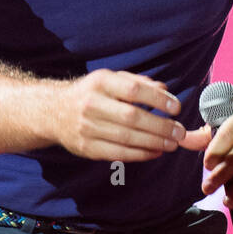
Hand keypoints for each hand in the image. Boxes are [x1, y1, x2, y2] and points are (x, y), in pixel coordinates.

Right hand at [52, 69, 187, 161]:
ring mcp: (87, 128)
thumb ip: (137, 82)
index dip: (158, 99)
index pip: (133, 90)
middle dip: (160, 126)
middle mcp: (91, 104)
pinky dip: (140, 154)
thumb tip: (164, 89)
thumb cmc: (91, 93)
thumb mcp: (110, 79)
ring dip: (154, 143)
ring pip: (127, 138)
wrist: (53, 112)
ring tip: (172, 144)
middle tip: (179, 132)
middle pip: (132, 117)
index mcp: (100, 82)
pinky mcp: (86, 148)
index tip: (176, 107)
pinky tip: (155, 152)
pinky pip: (118, 153)